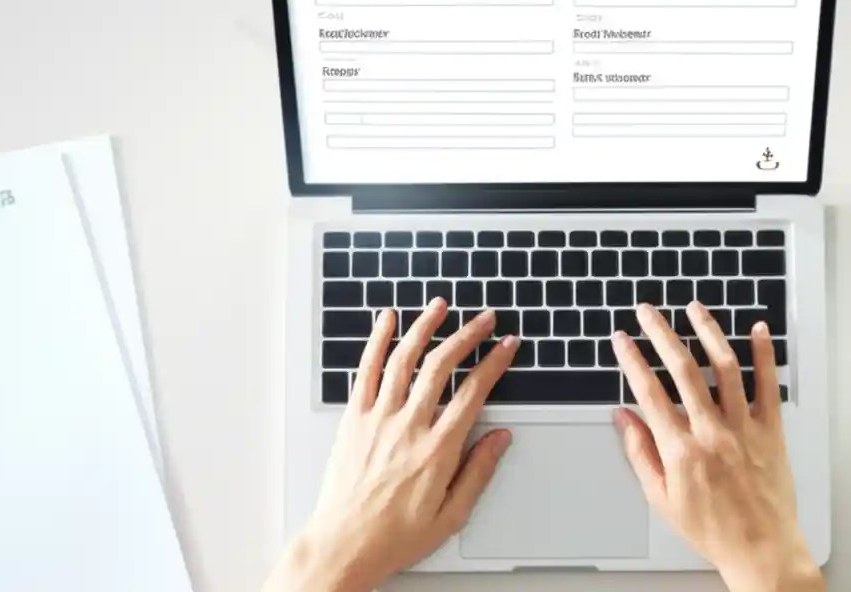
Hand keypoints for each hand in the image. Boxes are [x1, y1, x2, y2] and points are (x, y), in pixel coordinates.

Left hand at [264, 300, 517, 591]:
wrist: (343, 544)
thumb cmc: (394, 536)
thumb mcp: (451, 515)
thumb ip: (478, 471)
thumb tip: (500, 438)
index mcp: (437, 450)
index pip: (473, 392)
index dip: (494, 363)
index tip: (506, 346)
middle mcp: (408, 427)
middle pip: (442, 366)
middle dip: (467, 335)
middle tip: (484, 319)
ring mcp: (377, 419)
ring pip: (404, 359)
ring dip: (424, 327)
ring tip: (440, 306)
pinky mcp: (353, 419)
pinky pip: (366, 370)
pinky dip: (377, 341)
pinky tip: (388, 321)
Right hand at [612, 302, 823, 591]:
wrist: (760, 548)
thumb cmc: (711, 529)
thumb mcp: (661, 498)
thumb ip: (640, 454)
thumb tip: (623, 418)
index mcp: (680, 450)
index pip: (649, 392)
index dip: (632, 360)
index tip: (622, 340)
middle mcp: (711, 432)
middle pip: (683, 369)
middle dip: (661, 333)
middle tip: (647, 311)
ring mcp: (743, 428)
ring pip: (725, 367)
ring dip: (708, 332)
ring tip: (695, 308)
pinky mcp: (771, 430)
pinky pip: (769, 385)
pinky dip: (765, 354)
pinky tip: (758, 330)